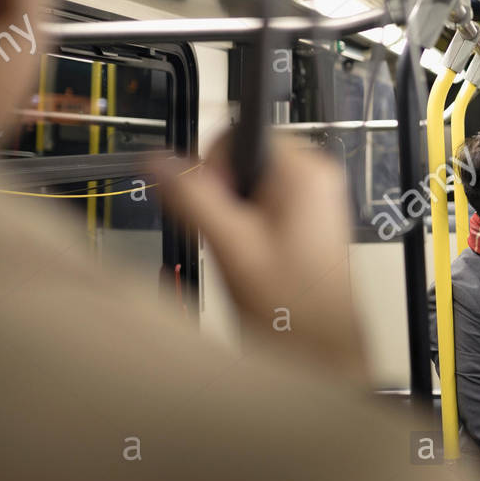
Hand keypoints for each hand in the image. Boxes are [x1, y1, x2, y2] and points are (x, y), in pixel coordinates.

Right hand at [155, 134, 365, 377]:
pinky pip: (263, 203)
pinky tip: (250, 255)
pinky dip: (246, 224)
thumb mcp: (232, 246)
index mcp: (305, 171)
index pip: (239, 132)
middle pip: (242, 157)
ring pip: (249, 182)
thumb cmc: (293, 307)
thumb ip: (192, 199)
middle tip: (225, 234)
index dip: (212, 165)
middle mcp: (316, 178)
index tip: (209, 201)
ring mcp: (315, 199)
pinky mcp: (309, 220)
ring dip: (231, 212)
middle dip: (221, 192)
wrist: (323, 348)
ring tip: (241, 250)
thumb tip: (156, 162)